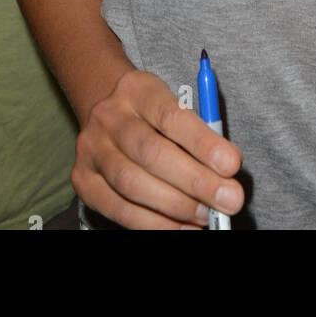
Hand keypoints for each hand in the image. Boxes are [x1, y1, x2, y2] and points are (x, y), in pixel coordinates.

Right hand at [72, 68, 243, 228]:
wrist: (107, 111)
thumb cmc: (153, 114)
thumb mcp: (174, 106)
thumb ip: (198, 134)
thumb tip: (225, 176)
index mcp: (136, 89)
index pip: (171, 115)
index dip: (203, 142)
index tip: (233, 164)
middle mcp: (108, 116)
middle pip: (150, 152)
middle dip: (195, 181)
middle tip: (229, 199)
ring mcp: (91, 149)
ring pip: (132, 185)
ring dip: (176, 206)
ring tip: (207, 216)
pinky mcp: (83, 180)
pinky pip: (119, 210)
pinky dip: (155, 224)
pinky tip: (182, 227)